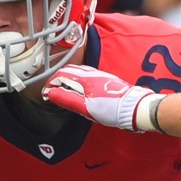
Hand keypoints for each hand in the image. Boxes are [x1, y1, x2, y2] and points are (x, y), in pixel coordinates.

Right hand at [43, 64, 160, 131]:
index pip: (61, 75)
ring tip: (64, 91)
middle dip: (57, 79)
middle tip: (52, 91)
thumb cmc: (112, 109)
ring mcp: (100, 75)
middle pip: (68, 71)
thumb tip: (50, 93)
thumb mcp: (86, 108)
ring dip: (68, 79)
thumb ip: (67, 99)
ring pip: (78, 72)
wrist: (135, 108)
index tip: (45, 93)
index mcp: (85, 78)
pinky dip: (78, 80)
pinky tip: (80, 90)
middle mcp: (92, 73)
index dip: (50, 84)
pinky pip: (87, 75)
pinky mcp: (106, 79)